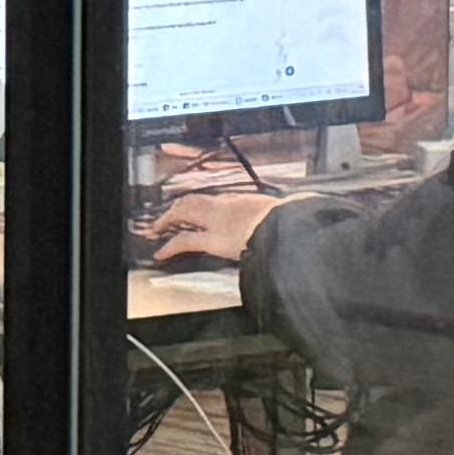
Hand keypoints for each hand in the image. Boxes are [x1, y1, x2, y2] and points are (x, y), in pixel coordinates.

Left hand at [143, 183, 284, 268]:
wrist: (294, 225)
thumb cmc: (295, 221)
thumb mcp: (288, 215)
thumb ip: (281, 217)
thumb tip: (295, 216)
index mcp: (246, 201)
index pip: (216, 201)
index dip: (202, 205)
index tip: (197, 210)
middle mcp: (227, 206)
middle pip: (194, 201)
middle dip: (177, 208)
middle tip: (167, 217)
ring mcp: (218, 221)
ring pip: (184, 213)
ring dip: (167, 220)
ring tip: (157, 229)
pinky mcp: (213, 240)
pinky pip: (184, 240)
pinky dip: (169, 247)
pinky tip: (161, 253)